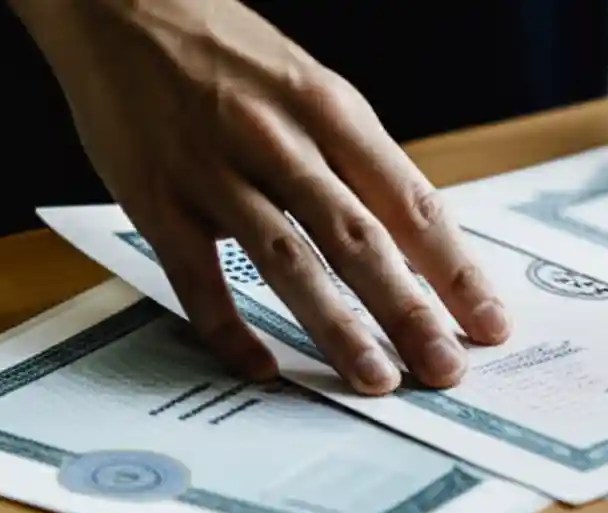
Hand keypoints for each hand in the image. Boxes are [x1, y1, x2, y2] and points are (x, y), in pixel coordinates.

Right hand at [10, 0, 510, 393]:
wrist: (118, 3)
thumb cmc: (231, 57)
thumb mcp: (312, 89)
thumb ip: (356, 164)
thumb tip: (415, 247)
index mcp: (332, 109)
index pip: (410, 202)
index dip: (455, 269)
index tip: (490, 321)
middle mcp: (279, 139)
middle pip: (358, 239)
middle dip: (409, 311)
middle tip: (446, 369)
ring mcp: (214, 172)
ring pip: (287, 260)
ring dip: (336, 327)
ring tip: (376, 381)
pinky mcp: (157, 201)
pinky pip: (198, 279)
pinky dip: (230, 329)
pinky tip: (263, 368)